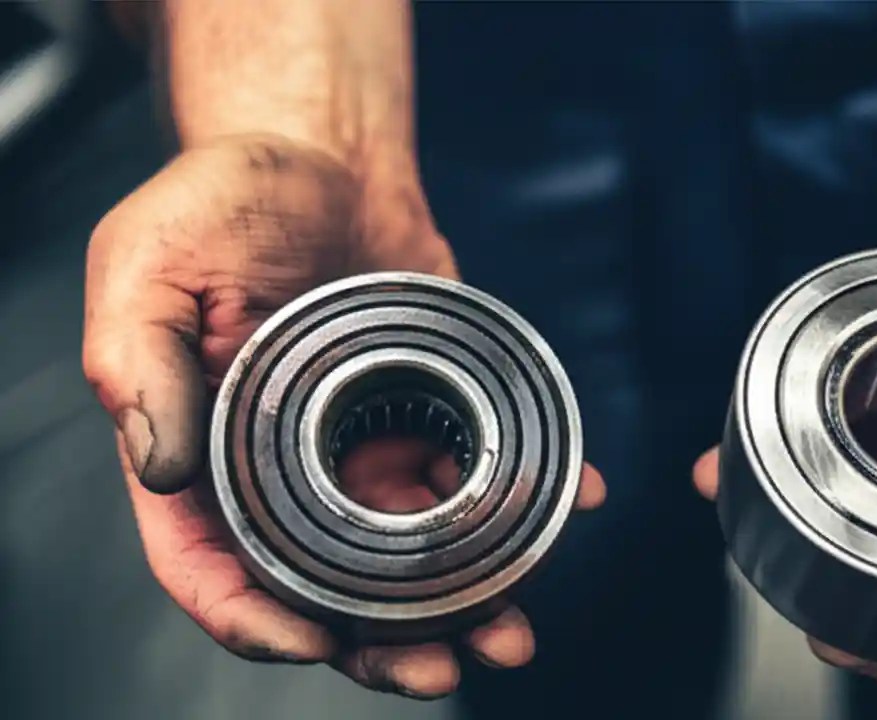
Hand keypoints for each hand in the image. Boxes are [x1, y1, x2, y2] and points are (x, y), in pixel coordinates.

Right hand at [83, 134, 606, 699]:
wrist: (325, 155)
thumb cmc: (225, 201)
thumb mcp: (150, 266)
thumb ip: (139, 365)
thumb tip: (163, 468)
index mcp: (201, 452)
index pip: (214, 568)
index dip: (258, 621)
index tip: (317, 644)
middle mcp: (281, 472)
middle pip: (326, 589)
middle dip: (384, 644)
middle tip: (446, 665)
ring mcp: (358, 451)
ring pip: (409, 556)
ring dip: (465, 600)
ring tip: (514, 626)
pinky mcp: (426, 416)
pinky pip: (474, 476)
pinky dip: (526, 501)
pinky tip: (573, 503)